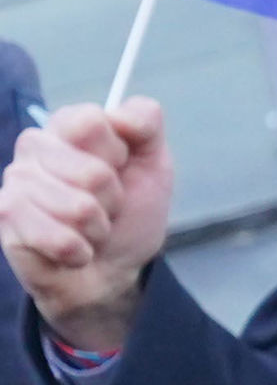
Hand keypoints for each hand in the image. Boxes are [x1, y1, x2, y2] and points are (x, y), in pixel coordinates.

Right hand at [0, 99, 172, 347]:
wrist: (113, 269)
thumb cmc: (129, 215)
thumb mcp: (154, 164)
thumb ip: (146, 123)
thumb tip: (121, 115)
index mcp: (68, 126)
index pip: (91, 122)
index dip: (118, 154)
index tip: (120, 167)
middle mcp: (34, 146)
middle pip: (93, 172)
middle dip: (112, 200)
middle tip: (105, 206)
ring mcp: (16, 181)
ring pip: (79, 208)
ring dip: (97, 228)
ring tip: (89, 229)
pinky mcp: (6, 216)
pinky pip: (60, 238)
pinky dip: (80, 251)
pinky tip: (74, 250)